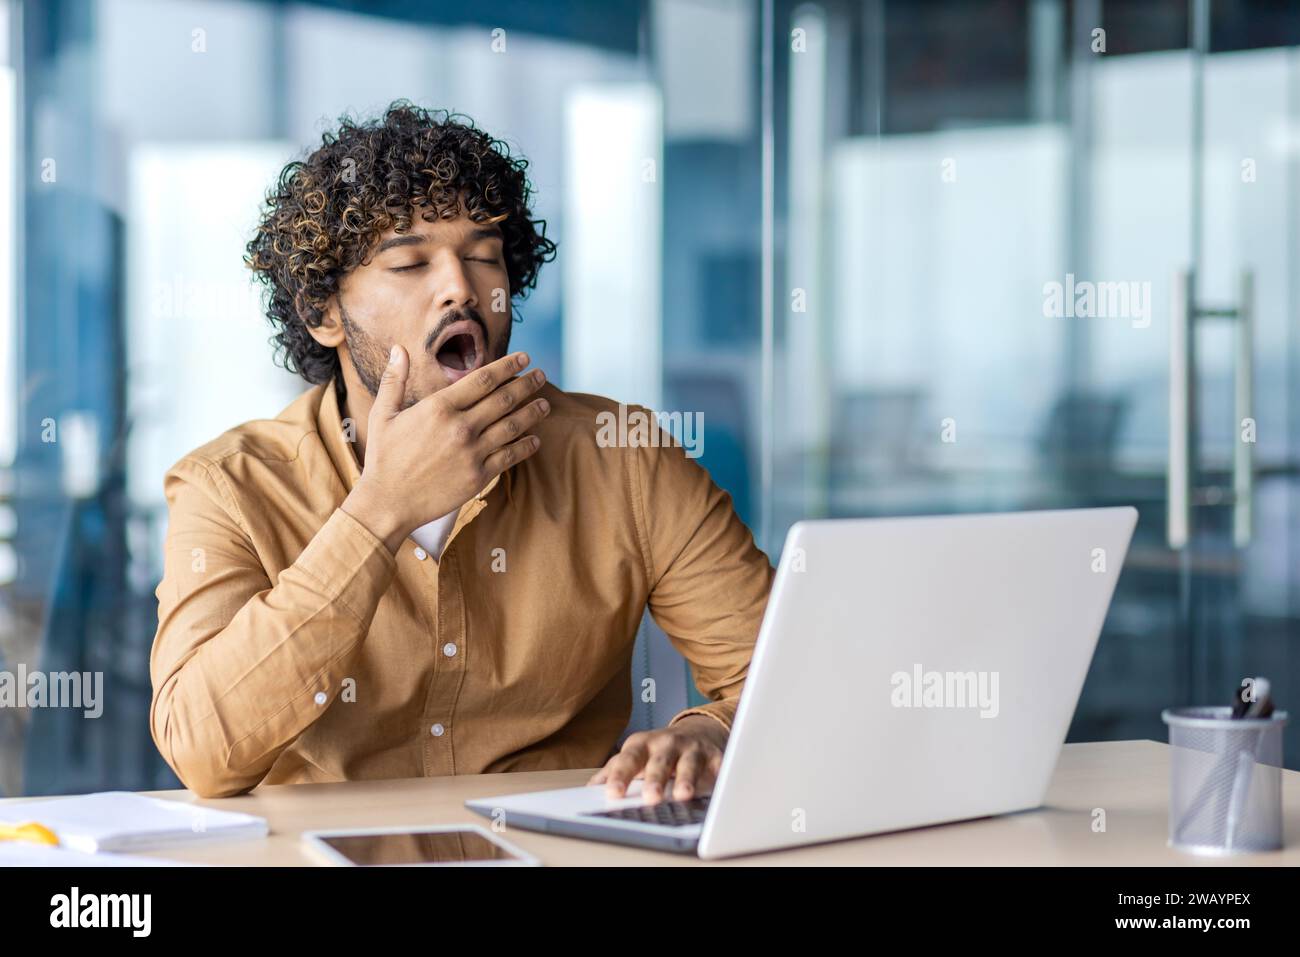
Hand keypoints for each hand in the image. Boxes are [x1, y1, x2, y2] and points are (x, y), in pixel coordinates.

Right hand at [342, 346, 548, 551]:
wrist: (388, 502)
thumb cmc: (384, 457)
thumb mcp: (383, 414)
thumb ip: (395, 380)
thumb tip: (399, 349)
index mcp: (440, 407)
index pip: (483, 379)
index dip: (508, 366)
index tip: (524, 357)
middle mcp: (460, 427)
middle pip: (504, 399)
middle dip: (526, 384)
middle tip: (541, 376)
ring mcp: (472, 453)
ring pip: (513, 426)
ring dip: (533, 413)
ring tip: (546, 404)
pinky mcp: (479, 477)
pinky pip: (510, 457)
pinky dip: (526, 446)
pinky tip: (535, 439)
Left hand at [587, 716, 727, 803]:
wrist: (697, 732)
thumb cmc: (659, 751)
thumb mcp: (635, 756)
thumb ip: (614, 770)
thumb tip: (590, 789)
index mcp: (642, 744)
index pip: (628, 760)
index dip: (621, 776)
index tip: (613, 793)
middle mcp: (667, 743)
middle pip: (659, 761)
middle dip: (655, 778)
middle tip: (650, 797)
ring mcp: (692, 748)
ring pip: (688, 763)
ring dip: (686, 779)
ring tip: (682, 795)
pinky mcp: (715, 756)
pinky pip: (718, 765)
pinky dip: (719, 776)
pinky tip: (718, 787)